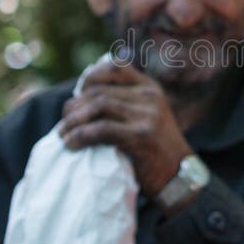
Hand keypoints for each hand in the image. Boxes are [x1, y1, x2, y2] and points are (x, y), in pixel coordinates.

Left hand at [59, 60, 191, 195]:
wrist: (179, 177)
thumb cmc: (155, 151)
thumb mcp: (146, 118)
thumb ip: (124, 105)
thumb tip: (79, 102)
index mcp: (150, 87)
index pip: (115, 66)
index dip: (90, 77)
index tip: (77, 95)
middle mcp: (150, 96)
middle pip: (100, 91)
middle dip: (74, 106)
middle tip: (64, 124)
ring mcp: (147, 115)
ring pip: (98, 107)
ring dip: (73, 121)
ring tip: (63, 135)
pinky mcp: (141, 135)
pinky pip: (101, 129)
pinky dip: (80, 136)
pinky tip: (71, 144)